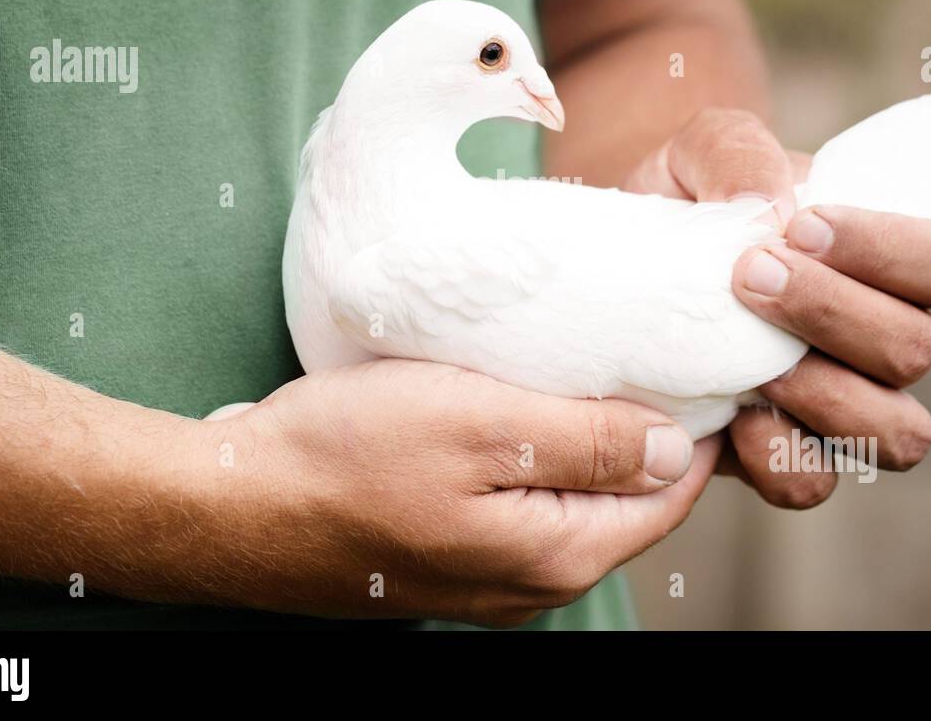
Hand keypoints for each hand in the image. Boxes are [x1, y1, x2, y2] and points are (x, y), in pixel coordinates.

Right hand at [198, 358, 718, 626]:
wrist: (235, 503)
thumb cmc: (348, 455)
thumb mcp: (484, 425)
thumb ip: (590, 442)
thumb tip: (679, 448)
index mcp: (557, 554)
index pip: (670, 493)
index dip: (693, 426)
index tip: (694, 360)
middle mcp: (532, 581)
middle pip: (625, 499)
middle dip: (644, 430)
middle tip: (641, 348)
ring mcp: (488, 575)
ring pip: (572, 498)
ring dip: (586, 439)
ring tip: (583, 366)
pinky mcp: (449, 554)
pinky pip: (522, 502)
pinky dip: (536, 454)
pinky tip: (517, 406)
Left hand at [624, 107, 930, 507]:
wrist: (622, 268)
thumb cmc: (684, 203)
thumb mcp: (696, 153)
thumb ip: (737, 152)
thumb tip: (770, 203)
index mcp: (885, 259)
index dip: (891, 250)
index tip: (802, 227)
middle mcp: (882, 337)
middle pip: (916, 348)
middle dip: (832, 312)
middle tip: (749, 277)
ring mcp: (844, 403)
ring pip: (897, 432)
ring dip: (822, 392)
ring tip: (752, 359)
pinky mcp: (788, 454)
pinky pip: (813, 482)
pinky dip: (776, 456)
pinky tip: (729, 416)